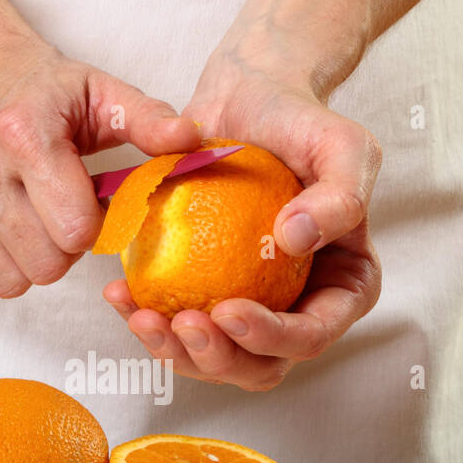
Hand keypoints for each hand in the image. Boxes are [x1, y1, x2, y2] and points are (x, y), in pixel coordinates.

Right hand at [0, 30, 199, 296]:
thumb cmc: (38, 90)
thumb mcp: (99, 94)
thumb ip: (148, 122)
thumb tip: (192, 141)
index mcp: (23, 133)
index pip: (74, 231)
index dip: (91, 227)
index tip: (86, 202)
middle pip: (41, 264)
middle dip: (61, 249)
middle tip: (58, 214)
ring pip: (5, 279)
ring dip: (27, 260)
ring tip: (29, 219)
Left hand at [103, 59, 381, 389]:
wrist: (247, 97)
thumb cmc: (301, 121)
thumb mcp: (343, 145)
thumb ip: (340, 195)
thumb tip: (296, 241)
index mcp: (342, 289)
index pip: (313, 334)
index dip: (272, 338)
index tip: (228, 310)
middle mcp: (297, 309)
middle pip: (260, 366)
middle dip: (218, 359)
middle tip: (182, 322)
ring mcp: (248, 307)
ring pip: (213, 358)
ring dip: (174, 350)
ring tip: (142, 316)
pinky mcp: (200, 293)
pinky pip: (174, 324)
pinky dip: (144, 318)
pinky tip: (119, 294)